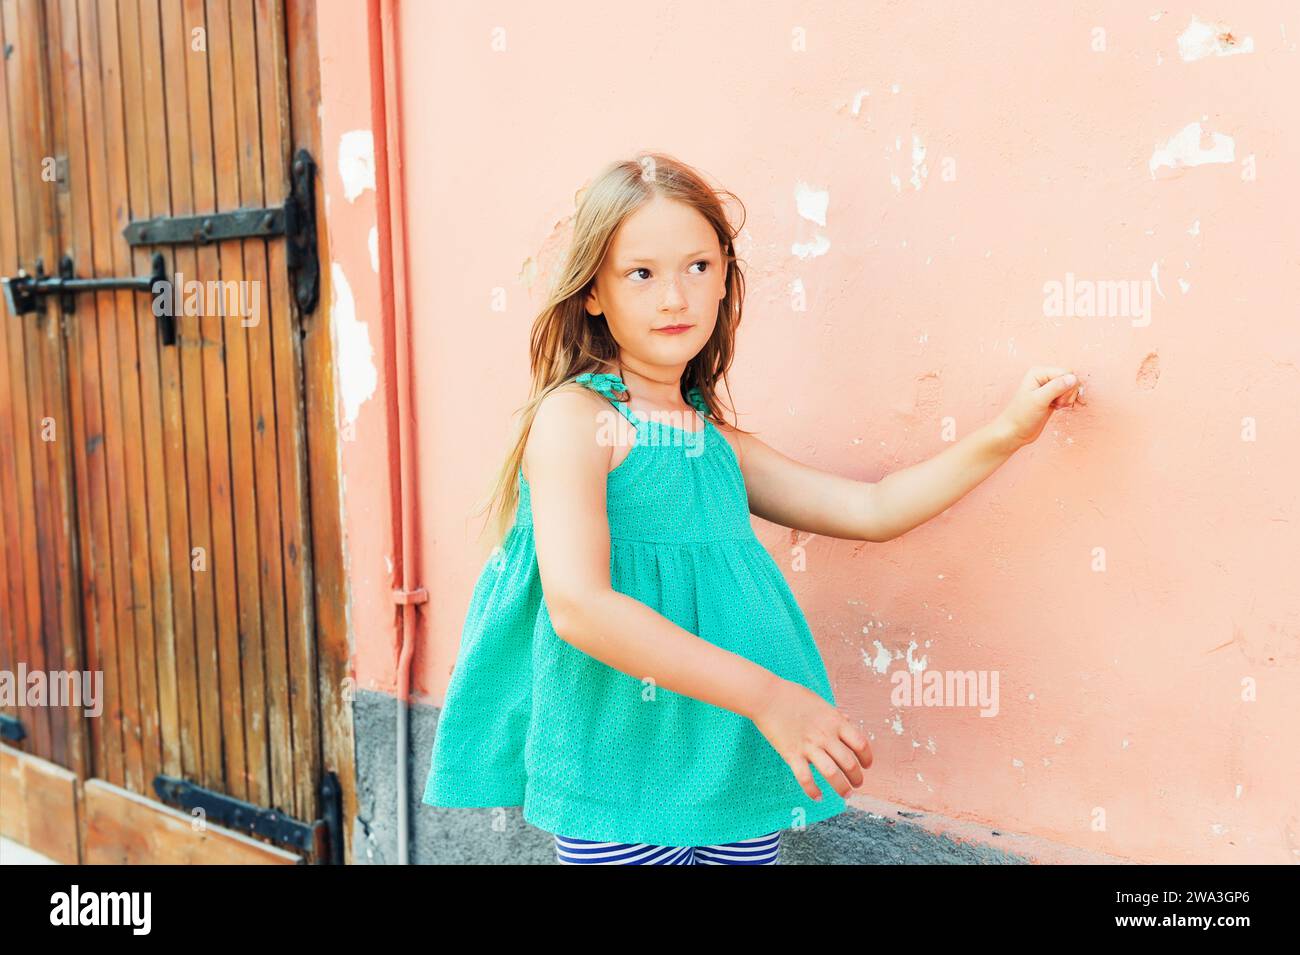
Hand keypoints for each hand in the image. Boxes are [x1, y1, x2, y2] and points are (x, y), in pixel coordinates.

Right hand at [750, 678, 872, 801]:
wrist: (767, 696)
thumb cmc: (793, 696)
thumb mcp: (820, 702)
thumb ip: (835, 715)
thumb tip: (847, 721)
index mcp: (835, 721)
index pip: (860, 744)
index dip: (867, 758)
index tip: (866, 765)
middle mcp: (825, 735)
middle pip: (849, 763)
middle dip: (857, 777)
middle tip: (857, 783)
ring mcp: (809, 746)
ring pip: (832, 774)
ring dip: (842, 787)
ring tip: (846, 794)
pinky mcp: (792, 754)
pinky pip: (805, 778)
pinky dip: (812, 791)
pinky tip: (817, 797)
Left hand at [995, 365, 1085, 450]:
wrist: (1015, 431)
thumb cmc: (1022, 416)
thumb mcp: (1039, 400)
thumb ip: (1056, 387)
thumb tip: (1073, 378)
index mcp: (1038, 373)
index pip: (1066, 372)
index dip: (1067, 386)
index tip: (1057, 399)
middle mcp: (1044, 377)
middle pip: (1070, 379)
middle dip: (1068, 393)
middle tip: (1057, 403)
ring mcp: (1048, 387)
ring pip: (1071, 387)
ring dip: (1068, 398)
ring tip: (1057, 406)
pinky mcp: (1052, 397)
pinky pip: (1068, 394)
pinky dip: (1066, 401)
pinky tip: (1058, 407)